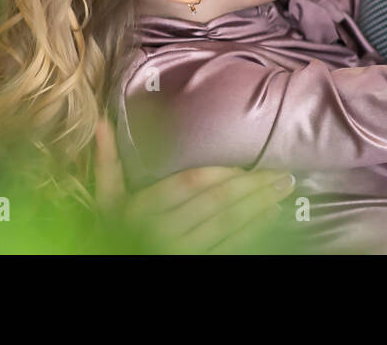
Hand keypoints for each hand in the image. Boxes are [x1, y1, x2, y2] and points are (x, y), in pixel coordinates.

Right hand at [93, 116, 295, 252]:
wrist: (117, 264)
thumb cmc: (113, 231)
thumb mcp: (107, 201)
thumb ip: (107, 163)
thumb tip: (102, 121)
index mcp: (140, 210)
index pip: (189, 184)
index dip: (221, 172)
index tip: (248, 160)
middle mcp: (161, 233)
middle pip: (216, 204)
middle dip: (252, 186)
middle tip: (282, 171)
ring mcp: (181, 253)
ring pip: (229, 226)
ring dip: (260, 206)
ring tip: (284, 188)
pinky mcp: (198, 265)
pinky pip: (231, 248)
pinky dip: (254, 231)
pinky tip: (271, 215)